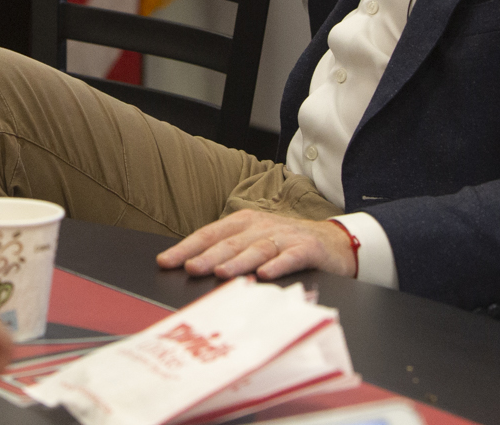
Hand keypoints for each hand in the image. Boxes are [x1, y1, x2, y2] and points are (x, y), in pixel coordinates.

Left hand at [156, 210, 358, 280]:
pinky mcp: (308, 250)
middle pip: (231, 242)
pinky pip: (290, 258)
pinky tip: (264, 276)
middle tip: (189, 268)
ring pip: (258, 249)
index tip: (165, 261)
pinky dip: (278, 266)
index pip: (209, 234)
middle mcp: (262, 226)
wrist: (334, 243)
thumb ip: (228, 252)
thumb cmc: (286, 244)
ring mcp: (285, 237)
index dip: (187, 247)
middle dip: (208, 256)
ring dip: (239, 261)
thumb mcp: (254, 242)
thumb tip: (191, 266)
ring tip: (222, 273)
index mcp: (244, 222)